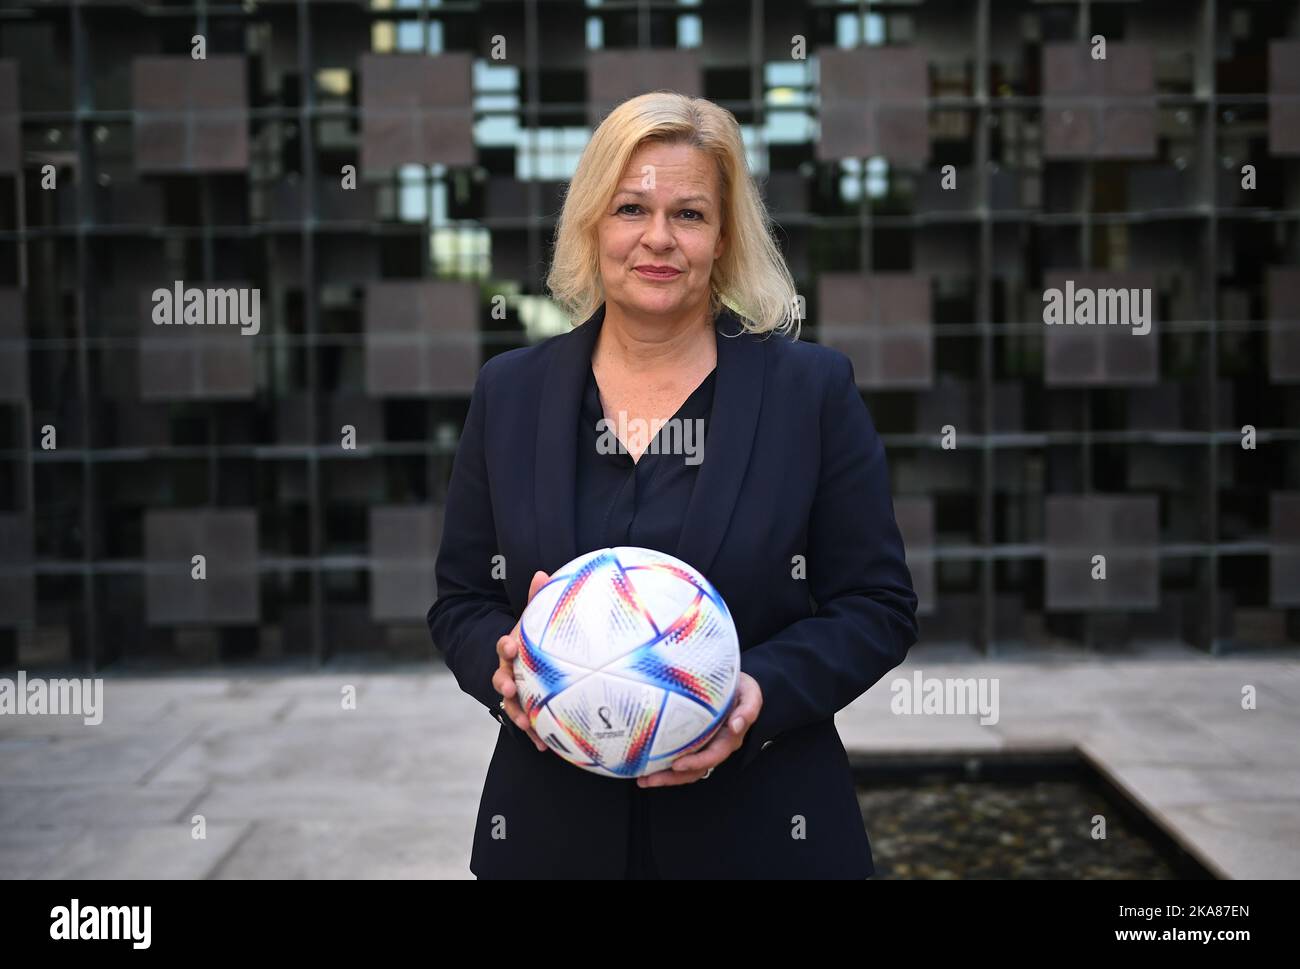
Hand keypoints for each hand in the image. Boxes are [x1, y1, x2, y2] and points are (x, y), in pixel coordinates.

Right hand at [492, 569, 551, 751]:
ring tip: (525, 721)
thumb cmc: (531, 639)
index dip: (505, 646)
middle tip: (510, 687)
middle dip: (503, 683)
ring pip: (511, 705)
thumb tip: (543, 572)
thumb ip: (537, 599)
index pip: (503, 647)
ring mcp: (513, 693)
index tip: (510, 644)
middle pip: (500, 678)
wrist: (522, 663)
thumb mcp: (533, 620)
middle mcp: (507, 672)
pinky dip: (534, 734)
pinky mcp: (524, 711)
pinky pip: (527, 724)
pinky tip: (545, 746)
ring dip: (516, 713)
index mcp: (510, 651)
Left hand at [636, 672, 763, 787]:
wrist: (732, 681)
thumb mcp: (750, 693)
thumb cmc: (740, 687)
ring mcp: (702, 746)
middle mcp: (715, 747)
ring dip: (664, 776)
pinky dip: (661, 764)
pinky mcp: (690, 741)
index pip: (713, 756)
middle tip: (649, 779)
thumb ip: (748, 708)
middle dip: (672, 777)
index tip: (677, 764)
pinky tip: (643, 764)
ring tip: (642, 780)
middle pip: (694, 769)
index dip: (696, 762)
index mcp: (729, 738)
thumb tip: (736, 726)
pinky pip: (676, 756)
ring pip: (684, 769)